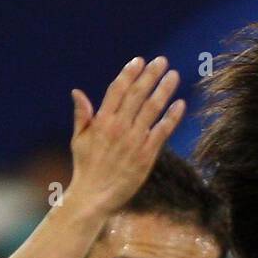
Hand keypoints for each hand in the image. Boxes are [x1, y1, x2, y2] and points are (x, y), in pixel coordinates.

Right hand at [69, 56, 184, 213]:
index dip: (130, 73)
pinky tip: (180, 104)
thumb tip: (77, 92)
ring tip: (173, 76)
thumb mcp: (78, 140)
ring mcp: (134, 141)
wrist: (94, 197)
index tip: (140, 61)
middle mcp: (119, 127)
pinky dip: (171, 117)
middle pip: (138, 94)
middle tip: (162, 61)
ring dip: (164, 90)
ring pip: (152, 109)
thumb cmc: (85, 168)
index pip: (118, 90)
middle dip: (150, 75)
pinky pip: (162, 131)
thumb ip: (82, 115)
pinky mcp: (146, 155)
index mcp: (102, 121)